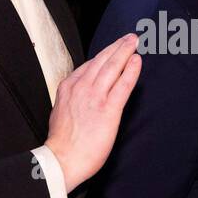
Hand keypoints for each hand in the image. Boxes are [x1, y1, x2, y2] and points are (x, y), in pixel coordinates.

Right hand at [45, 34, 141, 191]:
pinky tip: (137, 61)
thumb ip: (72, 99)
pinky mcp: (108, 109)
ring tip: (134, 42)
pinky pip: (122, 84)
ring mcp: (94, 96)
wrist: (62, 159)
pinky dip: (131, 70)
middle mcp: (81, 87)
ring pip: (112, 67)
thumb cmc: (63, 142)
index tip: (113, 49)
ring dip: (125, 51)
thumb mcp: (60, 111)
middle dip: (116, 47)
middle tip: (128, 38)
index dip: (103, 55)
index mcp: (68, 87)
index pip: (89, 65)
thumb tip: (82, 96)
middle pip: (101, 60)